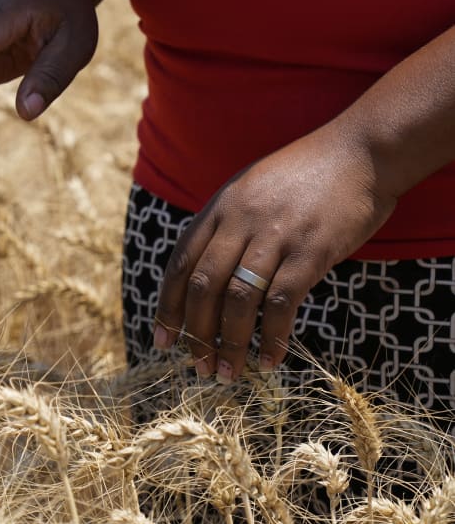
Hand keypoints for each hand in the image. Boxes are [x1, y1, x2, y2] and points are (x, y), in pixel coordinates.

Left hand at [152, 129, 396, 381]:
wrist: (360, 150)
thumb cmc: (305, 176)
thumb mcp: (249, 190)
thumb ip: (225, 226)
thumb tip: (204, 275)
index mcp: (219, 208)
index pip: (180, 264)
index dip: (168, 306)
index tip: (163, 340)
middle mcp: (239, 221)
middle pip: (203, 286)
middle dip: (196, 333)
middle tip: (198, 366)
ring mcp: (275, 235)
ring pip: (237, 299)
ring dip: (229, 343)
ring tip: (228, 373)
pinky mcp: (311, 250)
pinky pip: (281, 302)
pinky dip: (271, 336)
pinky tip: (269, 359)